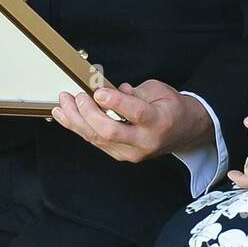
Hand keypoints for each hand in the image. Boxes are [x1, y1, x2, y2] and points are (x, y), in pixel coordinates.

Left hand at [51, 80, 211, 162]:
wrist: (184, 132)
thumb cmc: (171, 109)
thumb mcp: (158, 91)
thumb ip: (133, 92)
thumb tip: (108, 91)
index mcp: (158, 121)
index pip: (134, 113)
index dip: (115, 102)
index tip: (98, 91)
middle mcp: (144, 141)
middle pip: (110, 132)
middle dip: (88, 113)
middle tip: (76, 96)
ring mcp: (130, 152)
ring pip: (98, 139)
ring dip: (76, 120)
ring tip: (63, 103)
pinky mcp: (120, 155)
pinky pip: (95, 142)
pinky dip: (78, 128)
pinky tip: (66, 116)